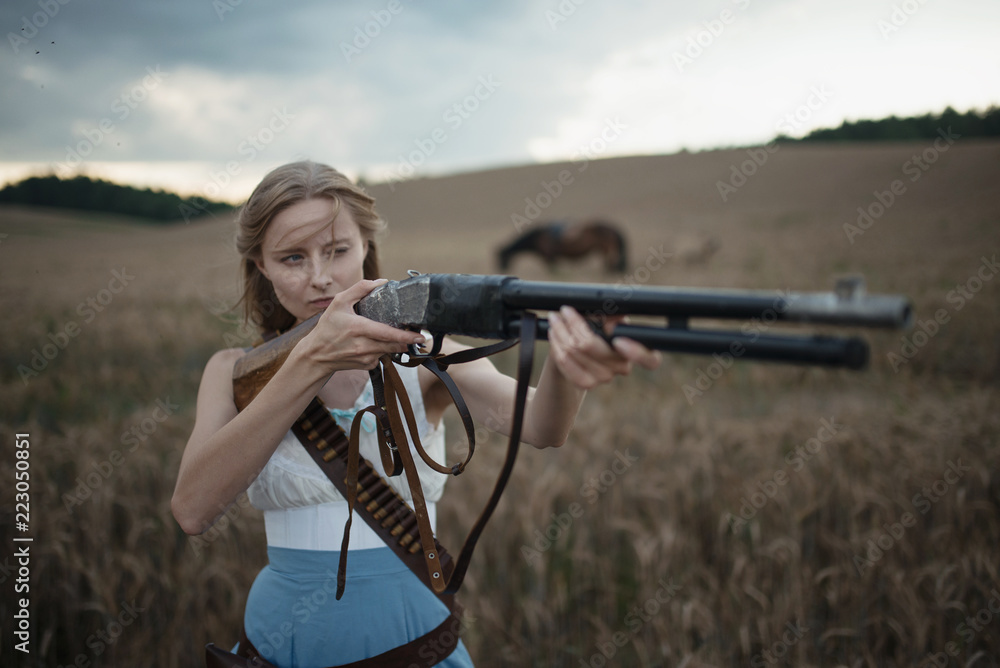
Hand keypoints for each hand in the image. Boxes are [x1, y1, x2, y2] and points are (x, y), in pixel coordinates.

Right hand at [304, 279, 424, 371]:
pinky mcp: (367, 365)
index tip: (419, 335)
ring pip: (390, 350)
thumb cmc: (327, 328)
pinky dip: (383, 349)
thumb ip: (360, 288)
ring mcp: (366, 358)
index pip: (387, 334)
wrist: (316, 355)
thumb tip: (382, 282)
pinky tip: (374, 343)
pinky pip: (382, 356)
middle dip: (407, 340)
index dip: (406, 336)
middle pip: (394, 345)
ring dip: (394, 343)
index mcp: (358, 328)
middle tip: (415, 333)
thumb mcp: (339, 303)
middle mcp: (363, 346)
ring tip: (390, 335)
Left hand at [546, 306, 660, 388]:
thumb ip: (612, 312)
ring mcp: (605, 378)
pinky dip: (557, 346)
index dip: (637, 352)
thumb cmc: (596, 326)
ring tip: (556, 319)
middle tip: (565, 310)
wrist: (578, 350)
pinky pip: (566, 364)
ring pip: (576, 352)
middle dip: (575, 324)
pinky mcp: (586, 384)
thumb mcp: (607, 314)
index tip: (618, 340)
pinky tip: (554, 335)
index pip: (651, 360)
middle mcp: (623, 367)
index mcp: (636, 348)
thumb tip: (615, 312)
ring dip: (562, 332)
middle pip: (595, 347)